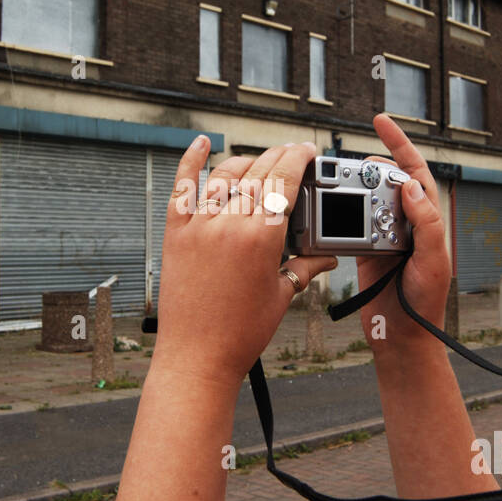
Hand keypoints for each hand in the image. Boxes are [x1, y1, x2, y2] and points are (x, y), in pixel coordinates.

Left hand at [154, 137, 337, 386]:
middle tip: (291, 153)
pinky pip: (181, 188)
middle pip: (258, 172)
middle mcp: (229, 224)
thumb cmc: (240, 333)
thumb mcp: (281, 297)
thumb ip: (304, 268)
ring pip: (225, 175)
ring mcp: (199, 226)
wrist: (197, 357)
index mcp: (262, 238)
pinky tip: (200, 143)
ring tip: (259, 162)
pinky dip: (190, 162)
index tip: (307, 151)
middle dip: (279, 156)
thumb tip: (326, 258)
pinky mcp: (175, 234)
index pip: (285, 181)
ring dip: (246, 162)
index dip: (299, 159)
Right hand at [353, 114, 451, 342]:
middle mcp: (407, 226)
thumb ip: (428, 224)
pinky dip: (340, 214)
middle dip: (372, 165)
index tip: (381, 122)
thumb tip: (413, 187)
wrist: (403, 340)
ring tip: (339, 181)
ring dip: (353, 188)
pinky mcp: (365, 252)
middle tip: (352, 161)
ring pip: (367, 200)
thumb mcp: (434, 263)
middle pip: (388, 181)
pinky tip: (330, 210)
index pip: (416, 174)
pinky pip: (351, 224)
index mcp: (428, 222)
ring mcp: (385, 238)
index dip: (400, 146)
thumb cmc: (425, 305)